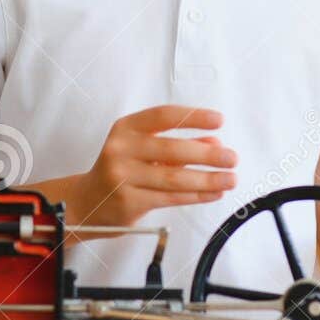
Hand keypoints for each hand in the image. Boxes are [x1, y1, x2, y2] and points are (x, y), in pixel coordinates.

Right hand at [68, 106, 237, 226]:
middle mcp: (121, 150)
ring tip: (230, 178)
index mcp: (125, 128)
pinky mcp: (130, 201)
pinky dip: (196, 195)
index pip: (163, 116)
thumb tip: (214, 142)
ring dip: (207, 179)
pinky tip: (213, 192)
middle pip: (172, 149)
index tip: (218, 120)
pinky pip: (171, 198)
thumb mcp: (143, 149)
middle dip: (207, 154)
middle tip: (232, 157)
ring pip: (174, 178)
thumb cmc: (121, 170)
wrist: (87, 202)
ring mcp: (123, 177)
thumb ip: (177, 144)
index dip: (193, 117)